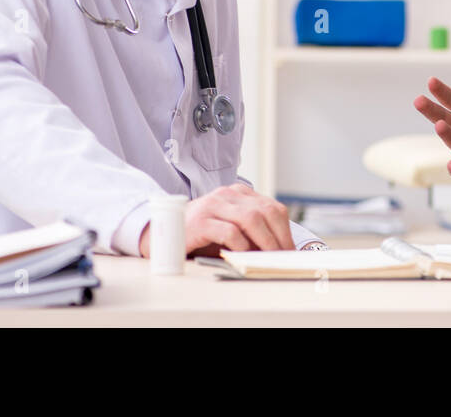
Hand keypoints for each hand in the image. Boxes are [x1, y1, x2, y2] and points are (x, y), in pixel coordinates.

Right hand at [138, 184, 294, 257]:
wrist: (161, 233)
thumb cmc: (200, 234)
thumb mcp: (230, 227)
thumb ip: (251, 231)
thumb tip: (278, 251)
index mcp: (238, 193)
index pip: (272, 207)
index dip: (285, 230)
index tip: (290, 250)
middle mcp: (227, 194)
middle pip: (265, 212)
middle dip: (279, 237)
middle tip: (284, 257)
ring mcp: (213, 205)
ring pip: (251, 218)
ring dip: (265, 241)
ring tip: (269, 258)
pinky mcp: (201, 220)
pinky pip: (229, 231)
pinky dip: (242, 245)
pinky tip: (244, 255)